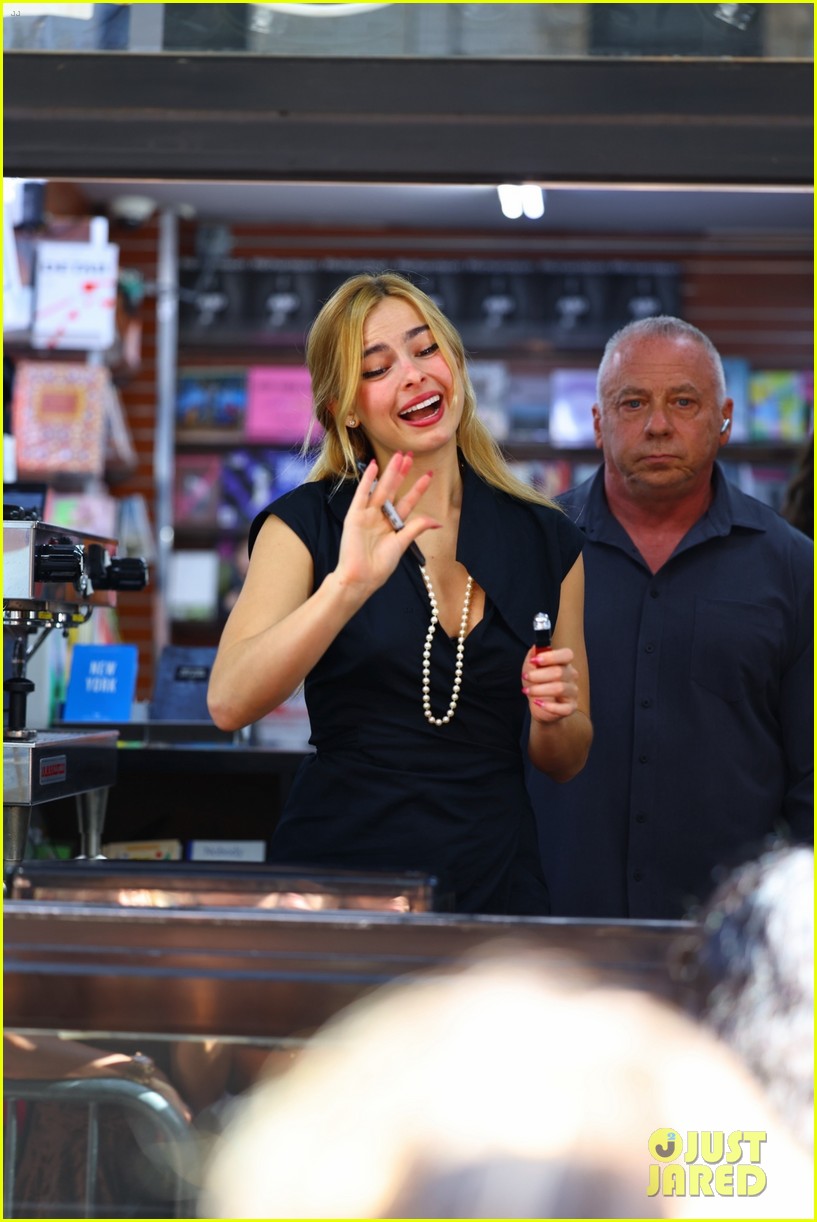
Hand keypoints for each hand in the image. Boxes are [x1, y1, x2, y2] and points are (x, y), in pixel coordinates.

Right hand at [335, 452, 438, 593]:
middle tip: (410, 455)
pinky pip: (362, 494)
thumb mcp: (402, 544)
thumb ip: (416, 528)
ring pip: (381, 489)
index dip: (418, 488)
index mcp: (393, 525)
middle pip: (394, 490)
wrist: (360, 577)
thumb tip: (437, 522)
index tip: (428, 475)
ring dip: (389, 472)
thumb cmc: (380, 566)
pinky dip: (368, 481)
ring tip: (398, 456)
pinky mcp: (354, 515)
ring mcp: (367, 515)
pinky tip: (375, 467)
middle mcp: (380, 517)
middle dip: (402, 473)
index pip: (408, 502)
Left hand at [521, 645, 578, 723]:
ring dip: (539, 689)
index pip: (566, 654)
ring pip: (559, 689)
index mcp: (564, 663)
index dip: (551, 657)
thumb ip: (534, 655)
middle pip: (559, 672)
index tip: (535, 660)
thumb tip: (536, 646)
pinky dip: (548, 706)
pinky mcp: (570, 707)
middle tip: (526, 677)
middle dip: (538, 675)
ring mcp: (572, 692)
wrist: (539, 705)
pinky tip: (538, 703)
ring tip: (527, 691)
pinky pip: (563, 708)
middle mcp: (571, 676)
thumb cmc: (537, 683)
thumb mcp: (531, 667)